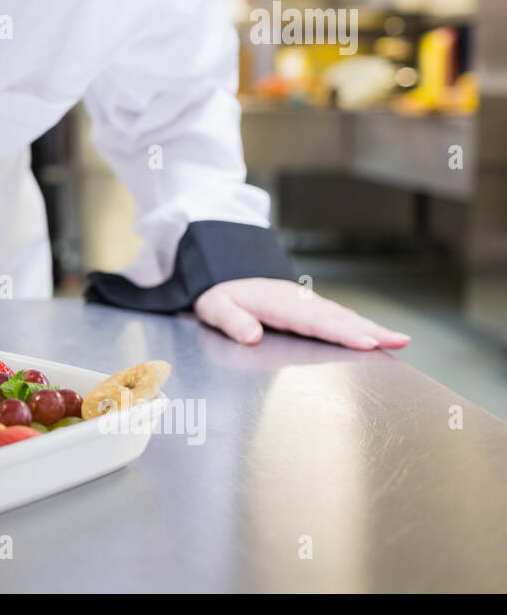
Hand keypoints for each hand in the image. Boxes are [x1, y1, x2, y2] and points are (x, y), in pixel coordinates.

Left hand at [194, 277, 409, 350]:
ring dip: (371, 327)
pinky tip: (376, 335)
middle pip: (337, 317)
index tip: (365, 342)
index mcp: (276, 302)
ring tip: (399, 341)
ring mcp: (306, 302)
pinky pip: (337, 316)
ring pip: (342, 316)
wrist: (222, 272)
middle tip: (398, 342)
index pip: (313, 321)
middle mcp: (297, 301)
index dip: (340, 332)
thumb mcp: (214, 306)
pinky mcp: (309, 307)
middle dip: (369, 330)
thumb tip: (252, 336)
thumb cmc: (220, 293)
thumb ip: (232, 321)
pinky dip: (359, 324)